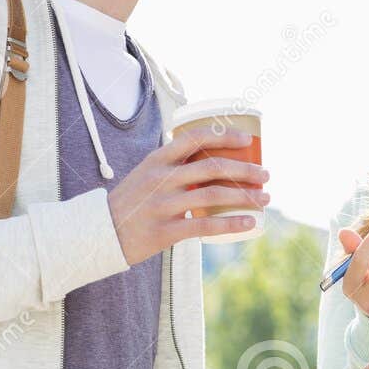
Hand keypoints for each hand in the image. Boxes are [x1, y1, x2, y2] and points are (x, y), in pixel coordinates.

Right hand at [108, 127, 270, 265]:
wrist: (101, 233)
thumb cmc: (132, 201)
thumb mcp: (146, 173)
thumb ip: (173, 164)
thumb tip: (211, 155)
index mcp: (157, 159)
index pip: (194, 138)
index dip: (224, 135)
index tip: (248, 139)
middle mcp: (161, 179)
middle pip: (212, 167)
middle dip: (246, 169)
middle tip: (266, 173)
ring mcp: (163, 205)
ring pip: (214, 194)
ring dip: (246, 195)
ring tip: (265, 198)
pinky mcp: (166, 231)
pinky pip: (205, 225)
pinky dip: (232, 223)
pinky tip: (250, 222)